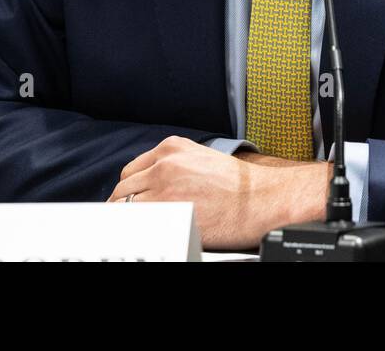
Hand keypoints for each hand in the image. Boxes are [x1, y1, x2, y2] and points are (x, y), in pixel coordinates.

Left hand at [107, 136, 331, 249]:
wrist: (260, 199)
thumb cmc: (239, 185)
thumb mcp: (201, 159)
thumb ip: (174, 166)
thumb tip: (155, 185)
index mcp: (171, 148)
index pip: (132, 170)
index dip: (132, 190)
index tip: (133, 201)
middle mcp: (163, 164)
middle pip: (124, 188)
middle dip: (126, 205)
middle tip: (133, 220)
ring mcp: (164, 187)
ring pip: (126, 206)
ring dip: (130, 218)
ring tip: (140, 229)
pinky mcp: (168, 211)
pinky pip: (138, 223)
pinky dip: (138, 230)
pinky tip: (147, 235)